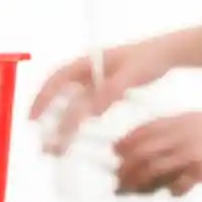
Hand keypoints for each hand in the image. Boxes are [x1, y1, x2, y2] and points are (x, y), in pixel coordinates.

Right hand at [29, 39, 177, 153]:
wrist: (167, 54)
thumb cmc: (149, 57)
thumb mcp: (129, 75)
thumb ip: (109, 92)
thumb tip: (89, 112)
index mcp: (88, 62)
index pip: (57, 79)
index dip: (42, 98)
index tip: (34, 118)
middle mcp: (88, 72)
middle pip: (61, 97)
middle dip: (50, 119)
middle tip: (44, 141)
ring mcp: (97, 82)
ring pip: (74, 106)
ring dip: (64, 125)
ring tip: (58, 146)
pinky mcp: (107, 92)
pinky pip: (87, 109)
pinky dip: (80, 123)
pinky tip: (77, 136)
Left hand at [113, 112, 201, 195]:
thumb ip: (182, 129)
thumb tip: (162, 142)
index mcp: (182, 119)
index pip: (143, 130)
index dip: (125, 144)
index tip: (116, 154)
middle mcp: (183, 134)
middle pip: (141, 151)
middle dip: (125, 167)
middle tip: (119, 179)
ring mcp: (193, 152)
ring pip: (152, 168)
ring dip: (139, 183)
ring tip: (135, 191)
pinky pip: (177, 185)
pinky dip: (170, 191)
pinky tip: (173, 193)